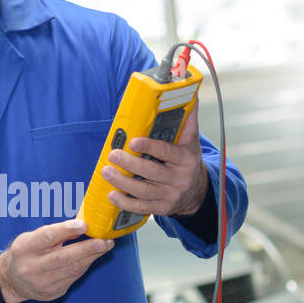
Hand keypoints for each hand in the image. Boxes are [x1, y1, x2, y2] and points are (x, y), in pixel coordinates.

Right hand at [0, 218, 111, 302]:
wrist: (13, 280)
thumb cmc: (26, 253)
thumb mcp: (33, 238)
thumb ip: (54, 233)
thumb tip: (81, 226)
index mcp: (23, 248)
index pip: (46, 237)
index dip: (66, 230)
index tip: (84, 225)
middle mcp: (30, 267)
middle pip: (62, 257)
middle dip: (86, 249)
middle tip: (104, 241)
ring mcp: (41, 283)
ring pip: (72, 269)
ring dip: (91, 257)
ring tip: (105, 246)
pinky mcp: (52, 293)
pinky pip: (73, 277)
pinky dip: (85, 265)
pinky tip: (93, 257)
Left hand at [101, 101, 207, 217]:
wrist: (197, 192)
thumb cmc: (188, 161)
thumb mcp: (191, 141)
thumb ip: (188, 119)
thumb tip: (190, 93)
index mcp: (186, 159)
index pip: (167, 152)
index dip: (150, 147)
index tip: (133, 142)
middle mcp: (180, 179)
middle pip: (152, 172)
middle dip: (130, 164)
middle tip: (112, 155)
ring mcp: (170, 196)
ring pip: (144, 191)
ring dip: (123, 182)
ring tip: (106, 172)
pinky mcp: (161, 208)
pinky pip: (141, 208)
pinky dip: (125, 203)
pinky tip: (112, 195)